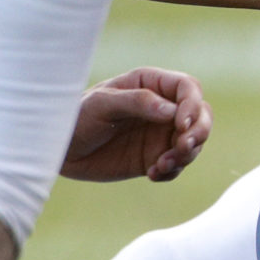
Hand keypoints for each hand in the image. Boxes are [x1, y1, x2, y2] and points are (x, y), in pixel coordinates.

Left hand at [61, 67, 211, 182]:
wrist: (57, 149)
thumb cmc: (75, 116)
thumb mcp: (101, 104)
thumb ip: (137, 102)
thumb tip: (172, 110)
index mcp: (151, 84)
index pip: (188, 88)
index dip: (192, 105)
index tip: (181, 125)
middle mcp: (163, 107)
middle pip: (201, 115)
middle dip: (199, 132)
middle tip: (182, 148)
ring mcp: (161, 133)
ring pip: (194, 142)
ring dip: (186, 156)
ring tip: (160, 166)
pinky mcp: (156, 157)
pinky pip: (178, 165)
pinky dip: (172, 171)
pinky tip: (152, 174)